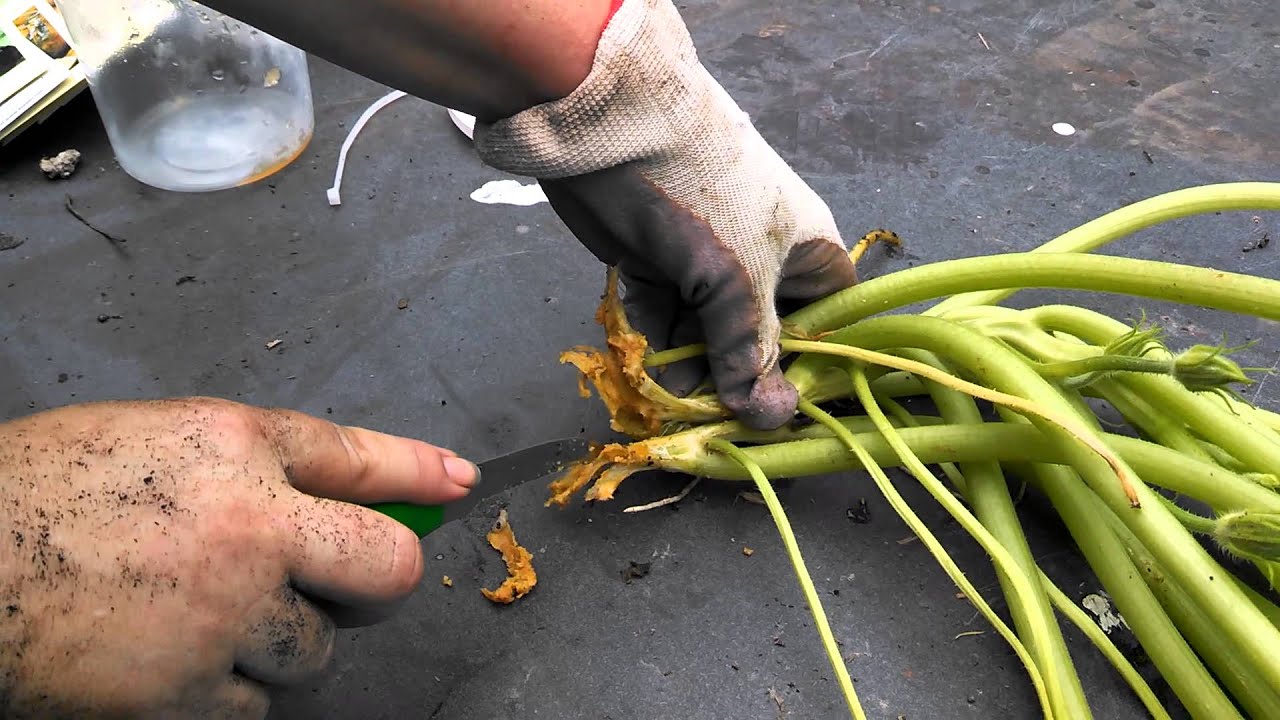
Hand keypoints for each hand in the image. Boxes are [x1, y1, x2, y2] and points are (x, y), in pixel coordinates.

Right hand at [0, 398, 477, 718]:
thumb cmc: (43, 496)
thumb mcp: (159, 440)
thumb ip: (262, 461)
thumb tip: (355, 480)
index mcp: (233, 447)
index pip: (359, 456)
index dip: (419, 472)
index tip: (457, 484)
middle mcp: (248, 528)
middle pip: (386, 570)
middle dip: (375, 582)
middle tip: (332, 582)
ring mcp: (224, 619)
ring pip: (317, 654)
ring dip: (281, 645)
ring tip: (200, 619)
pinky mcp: (192, 698)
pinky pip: (258, 707)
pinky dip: (229, 693)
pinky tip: (170, 660)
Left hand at [473, 0, 857, 430]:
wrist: (611, 130)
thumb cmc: (701, 195)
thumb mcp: (738, 282)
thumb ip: (751, 354)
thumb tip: (772, 419)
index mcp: (806, 255)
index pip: (827, 327)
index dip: (809, 373)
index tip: (785, 420)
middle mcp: (761, 264)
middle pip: (757, 343)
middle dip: (733, 382)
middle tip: (712, 425)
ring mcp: (705, 266)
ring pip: (704, 338)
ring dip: (686, 372)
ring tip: (668, 405)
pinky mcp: (655, 267)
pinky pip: (662, 321)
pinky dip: (652, 345)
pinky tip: (643, 373)